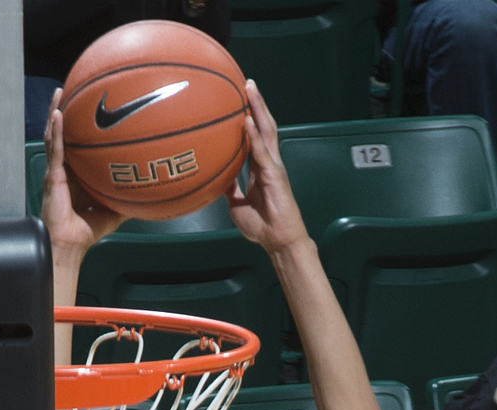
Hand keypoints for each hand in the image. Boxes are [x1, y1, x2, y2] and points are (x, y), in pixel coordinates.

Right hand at [41, 88, 124, 262]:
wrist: (70, 244)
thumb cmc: (86, 232)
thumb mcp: (115, 212)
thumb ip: (129, 199)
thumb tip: (151, 193)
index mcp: (77, 174)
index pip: (77, 145)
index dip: (79, 126)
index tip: (88, 106)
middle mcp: (65, 169)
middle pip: (64, 134)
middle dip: (65, 110)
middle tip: (71, 89)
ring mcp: (57, 171)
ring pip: (54, 136)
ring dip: (56, 113)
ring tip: (60, 93)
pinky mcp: (53, 177)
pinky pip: (55, 150)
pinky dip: (57, 132)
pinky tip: (59, 115)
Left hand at [224, 82, 308, 255]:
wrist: (278, 240)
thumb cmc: (262, 225)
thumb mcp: (236, 204)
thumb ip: (229, 188)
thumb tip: (218, 178)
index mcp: (261, 167)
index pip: (255, 134)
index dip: (249, 116)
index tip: (240, 98)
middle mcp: (269, 161)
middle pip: (263, 125)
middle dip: (256, 103)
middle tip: (246, 82)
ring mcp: (273, 166)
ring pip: (266, 130)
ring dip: (257, 108)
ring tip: (249, 88)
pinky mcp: (274, 174)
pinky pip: (261, 151)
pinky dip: (253, 134)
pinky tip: (245, 119)